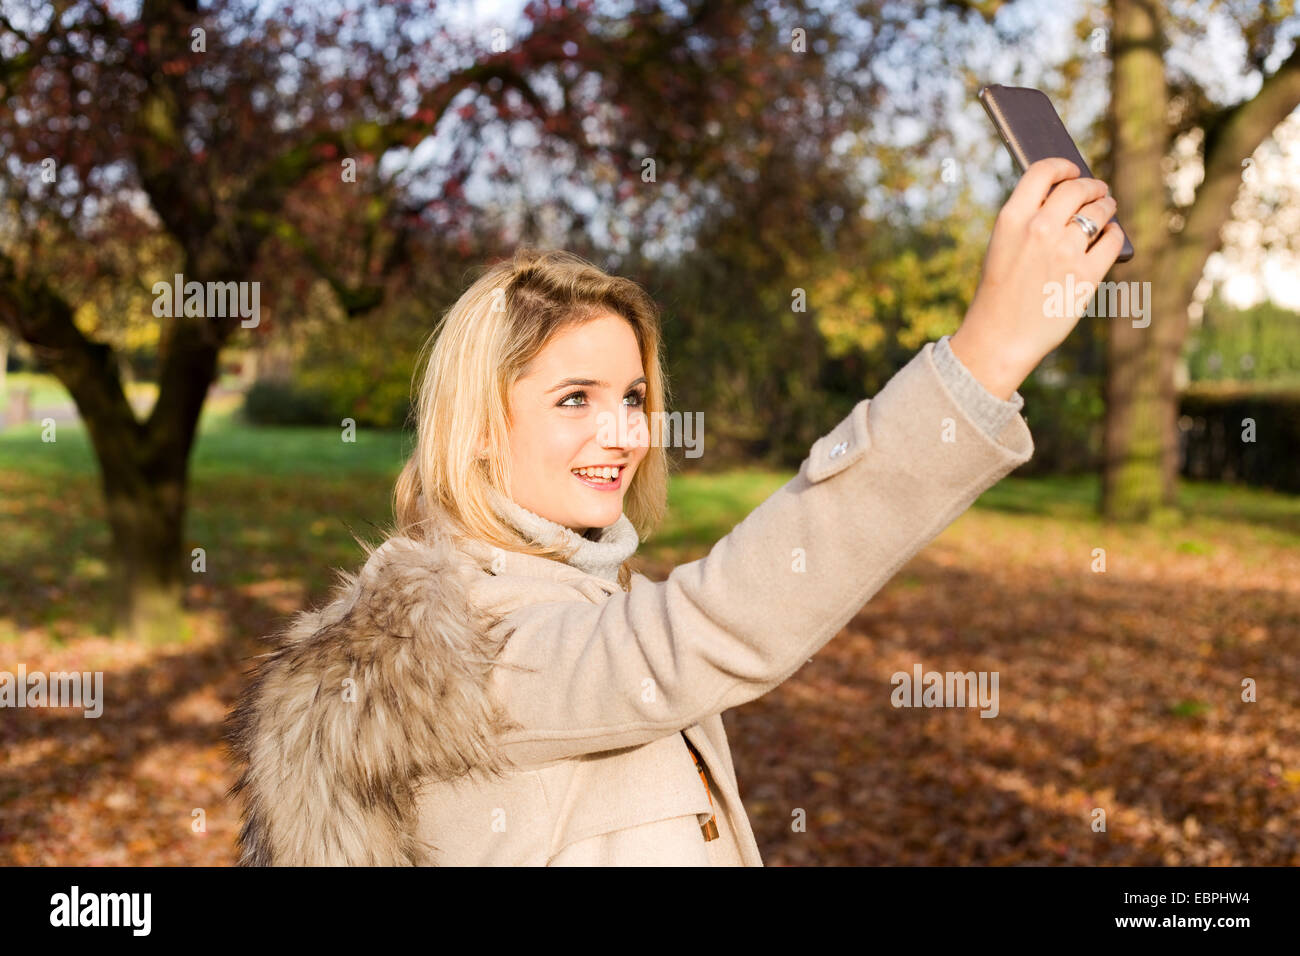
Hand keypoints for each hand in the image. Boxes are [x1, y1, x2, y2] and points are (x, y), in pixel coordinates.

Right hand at [949, 157, 1124, 399]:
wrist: (999, 338)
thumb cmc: (999, 293)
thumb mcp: (1001, 248)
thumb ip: (1027, 221)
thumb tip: (1065, 198)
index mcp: (1012, 220)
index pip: (1043, 172)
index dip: (1062, 166)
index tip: (1071, 169)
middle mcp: (1040, 230)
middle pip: (1077, 188)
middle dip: (1091, 186)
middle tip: (1097, 190)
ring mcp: (1065, 252)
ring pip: (1099, 211)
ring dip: (1106, 206)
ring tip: (1107, 209)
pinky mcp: (1087, 276)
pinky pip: (1113, 241)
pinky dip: (1115, 234)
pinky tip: (1111, 235)